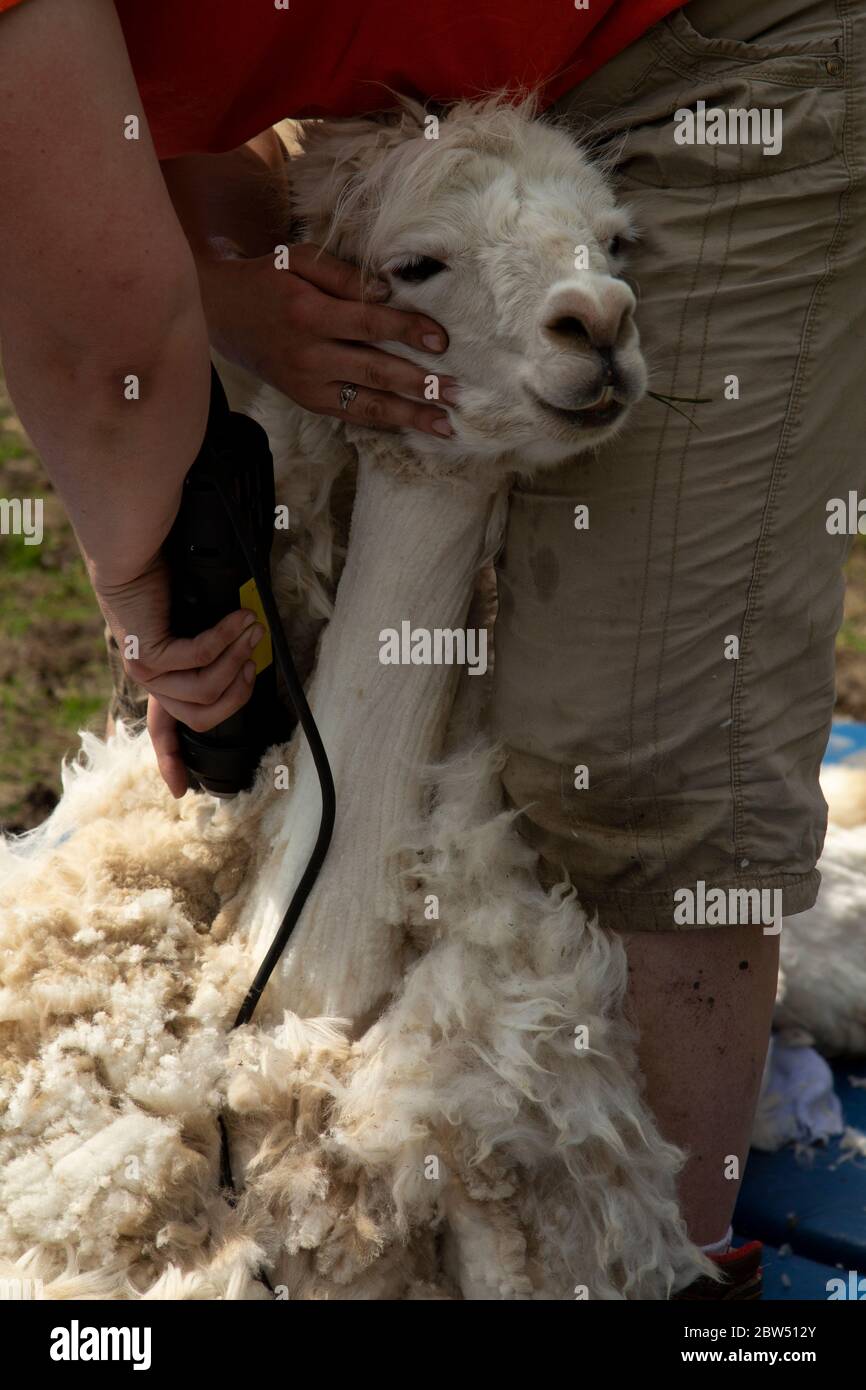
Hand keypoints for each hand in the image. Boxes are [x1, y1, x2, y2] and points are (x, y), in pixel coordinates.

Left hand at [95, 553, 261, 797]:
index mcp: (157, 677)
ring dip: (237, 660)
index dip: (173, 761)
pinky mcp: (148, 652)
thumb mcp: (195, 621)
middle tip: (255, 659)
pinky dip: (227, 638)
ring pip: (205, 691)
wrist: (133, 547)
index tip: (182, 792)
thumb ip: (214, 648)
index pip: (163, 729)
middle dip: (238, 693)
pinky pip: (200, 659)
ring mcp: (145, 669)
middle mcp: (148, 679)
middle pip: (203, 717)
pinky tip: (241, 619)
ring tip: (253, 630)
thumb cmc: (166, 577)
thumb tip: (252, 661)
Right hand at [198, 242, 455, 434]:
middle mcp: (310, 355)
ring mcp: (308, 385)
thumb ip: (343, 275)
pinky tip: (410, 427)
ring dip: (410, 416)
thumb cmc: (266, 279)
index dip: (408, 330)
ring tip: (445, 426)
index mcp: (310, 314)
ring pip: (367, 404)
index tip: (441, 341)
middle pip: (376, 372)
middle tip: (458, 394)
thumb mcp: (299, 260)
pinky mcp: (306, 401)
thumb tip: (388, 293)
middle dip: (420, 386)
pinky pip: (351, 414)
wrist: (218, 313)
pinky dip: (383, 422)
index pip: (370, 324)